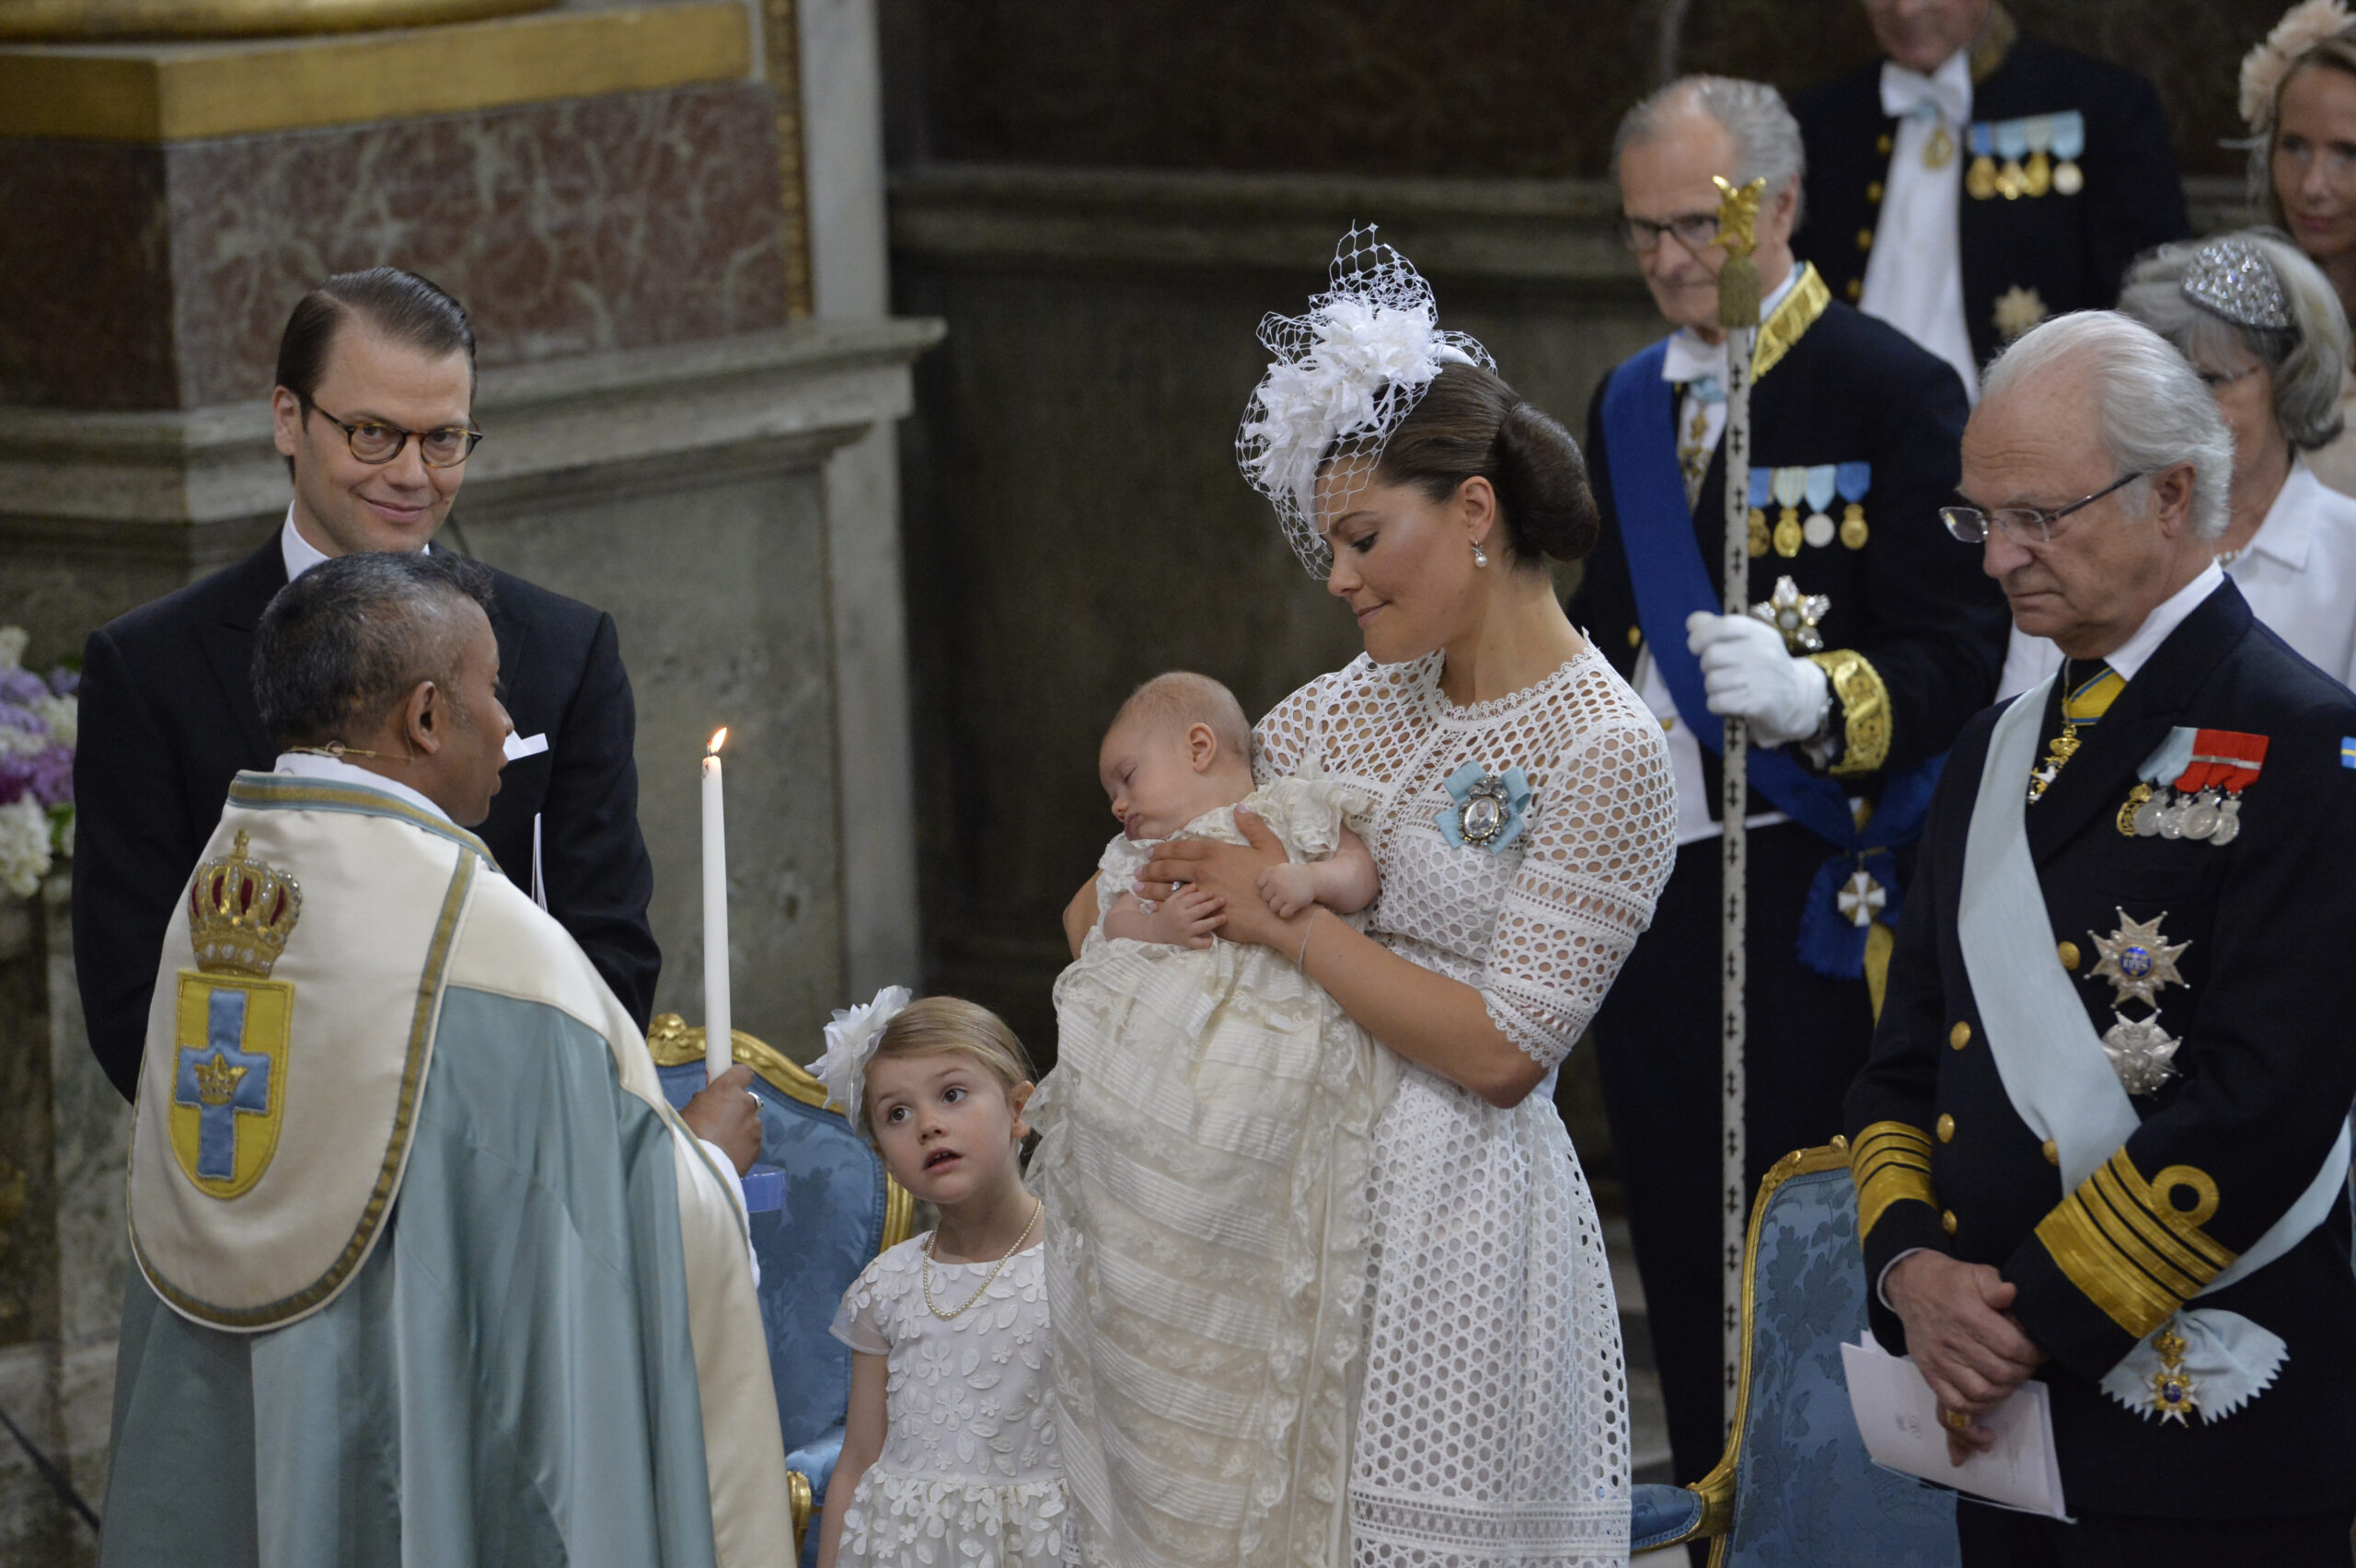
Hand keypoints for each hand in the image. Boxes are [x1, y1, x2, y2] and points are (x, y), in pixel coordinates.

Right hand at [681, 1063, 763, 1175]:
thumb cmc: (685, 1136)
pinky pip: (750, 1141)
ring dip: (739, 1128)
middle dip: (736, 1108)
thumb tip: (706, 1102)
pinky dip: (742, 1145)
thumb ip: (703, 1103)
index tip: (731, 1086)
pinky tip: (727, 1154)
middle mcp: (745, 1104)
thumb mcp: (686, 1112)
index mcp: (726, 1090)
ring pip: (749, 1122)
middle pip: (746, 1100)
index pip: (743, 1072)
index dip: (738, 1079)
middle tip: (719, 1121)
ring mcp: (754, 1125)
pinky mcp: (757, 1146)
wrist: (698, 1169)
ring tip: (721, 1143)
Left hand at [1139, 810, 1292, 948]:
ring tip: (1136, 887)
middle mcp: (1203, 871)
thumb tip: (1240, 807)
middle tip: (1138, 870)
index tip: (1150, 851)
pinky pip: (1176, 909)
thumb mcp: (1268, 845)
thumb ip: (1252, 825)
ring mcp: (1200, 893)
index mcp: (1215, 852)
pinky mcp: (1202, 913)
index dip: (1163, 849)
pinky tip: (1151, 908)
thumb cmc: (1276, 878)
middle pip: (1168, 868)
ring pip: (1166, 888)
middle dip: (1150, 868)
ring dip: (1149, 887)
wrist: (1277, 911)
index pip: (1181, 848)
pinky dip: (1160, 907)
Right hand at [1148, 885, 1226, 948]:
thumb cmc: (1168, 913)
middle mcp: (1182, 919)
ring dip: (1215, 921)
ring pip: (1203, 926)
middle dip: (1213, 904)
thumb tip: (1195, 885)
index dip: (1205, 895)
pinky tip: (1212, 937)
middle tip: (1223, 900)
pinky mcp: (1187, 942)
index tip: (1212, 894)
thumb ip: (1183, 892)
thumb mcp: (1171, 900)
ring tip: (1224, 917)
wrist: (1158, 930)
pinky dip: (1207, 942)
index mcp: (1177, 906)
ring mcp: (1185, 931)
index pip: (1194, 899)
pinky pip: (1199, 944)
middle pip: (1201, 910)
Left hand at [1258, 862, 1318, 919]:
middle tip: (1283, 895)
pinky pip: (1283, 914)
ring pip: (1272, 908)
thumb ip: (1267, 875)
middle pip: (1265, 898)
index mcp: (1271, 872)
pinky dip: (1287, 913)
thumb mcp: (1280, 868)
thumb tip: (1251, 886)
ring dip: (1279, 907)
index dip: (1267, 888)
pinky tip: (1292, 907)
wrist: (1314, 878)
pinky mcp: (1294, 902)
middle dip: (1273, 898)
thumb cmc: (1293, 875)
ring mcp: (1285, 892)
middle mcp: (1276, 882)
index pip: (1259, 885)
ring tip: (1287, 901)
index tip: (1275, 888)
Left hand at [1684, 611, 1828, 746]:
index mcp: (1760, 634)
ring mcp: (1763, 678)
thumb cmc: (1763, 667)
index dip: (1702, 635)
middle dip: (1707, 667)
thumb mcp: (1748, 642)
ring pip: (1711, 682)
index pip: (1725, 626)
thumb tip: (1692, 622)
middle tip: (1721, 672)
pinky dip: (1716, 705)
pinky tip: (1729, 702)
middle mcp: (1764, 653)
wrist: (1797, 698)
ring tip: (1728, 689)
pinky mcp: (1759, 703)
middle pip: (1711, 656)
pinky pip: (1717, 702)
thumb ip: (1718, 628)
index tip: (1695, 646)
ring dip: (1712, 689)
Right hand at [1885, 1252, 2046, 1459]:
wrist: (1911, 1286)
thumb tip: (2010, 1292)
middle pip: (2001, 1373)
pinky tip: (1990, 1398)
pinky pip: (1956, 1403)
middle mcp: (1953, 1341)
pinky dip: (1978, 1408)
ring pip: (1982, 1393)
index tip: (2041, 1352)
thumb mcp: (1976, 1272)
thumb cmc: (1951, 1281)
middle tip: (2027, 1364)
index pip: (2012, 1347)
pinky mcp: (1929, 1373)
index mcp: (1968, 1315)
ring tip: (2010, 1378)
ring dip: (2005, 1391)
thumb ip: (1995, 1283)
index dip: (2034, 1354)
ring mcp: (1940, 1361)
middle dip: (2023, 1372)